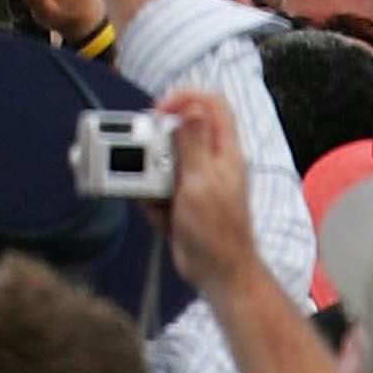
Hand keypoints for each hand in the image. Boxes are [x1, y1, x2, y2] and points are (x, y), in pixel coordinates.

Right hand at [150, 91, 257, 293]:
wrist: (217, 273)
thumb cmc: (218, 234)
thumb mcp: (200, 182)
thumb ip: (193, 143)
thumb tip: (191, 108)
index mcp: (224, 151)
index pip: (211, 103)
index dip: (184, 98)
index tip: (160, 113)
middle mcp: (211, 160)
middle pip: (178, 130)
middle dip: (157, 144)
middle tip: (148, 159)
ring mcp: (196, 178)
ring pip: (163, 158)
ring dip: (150, 175)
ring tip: (156, 195)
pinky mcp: (181, 196)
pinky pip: (157, 185)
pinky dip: (151, 197)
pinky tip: (161, 214)